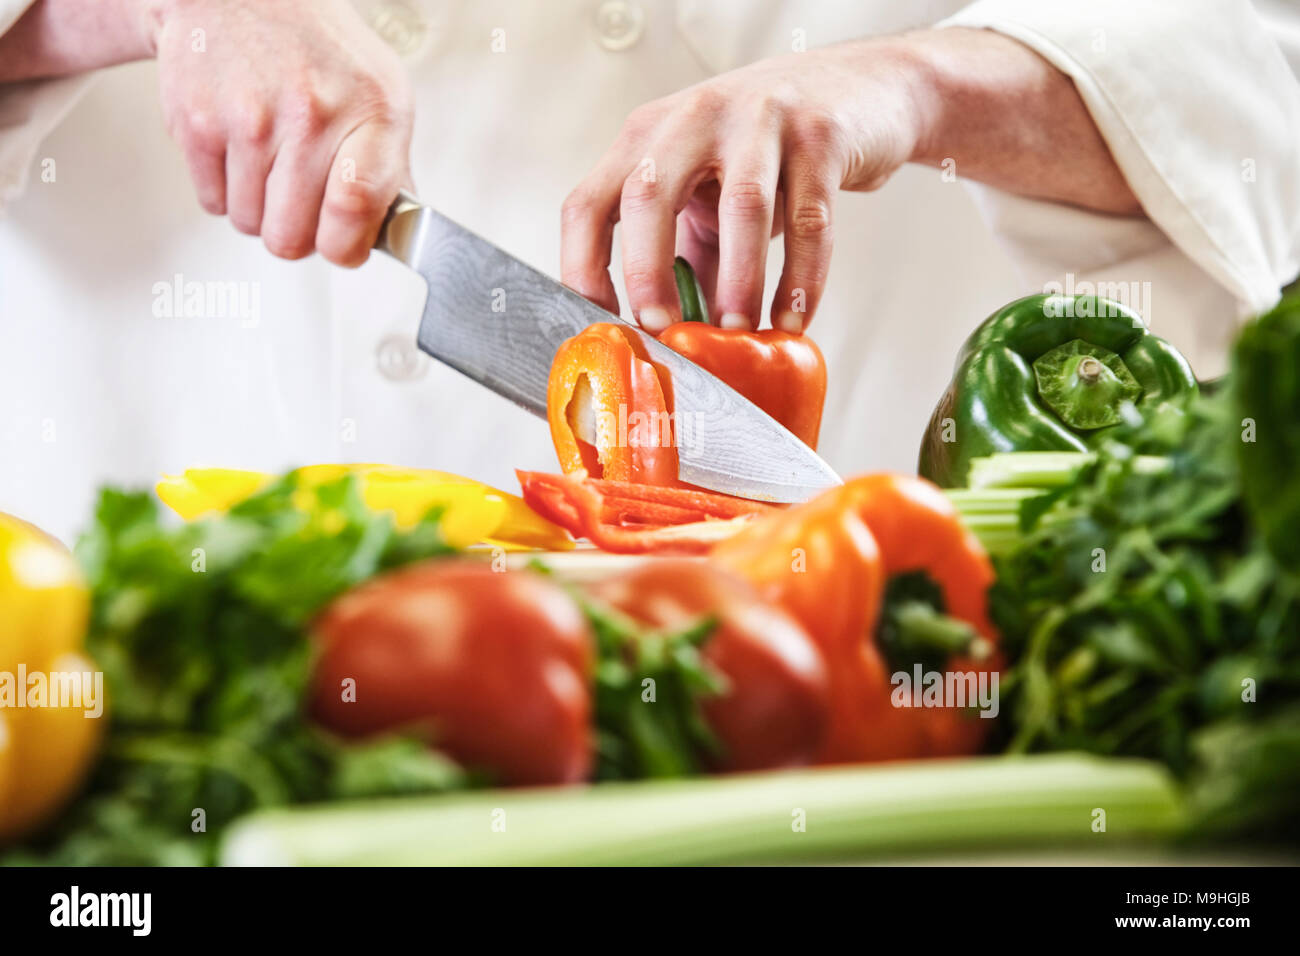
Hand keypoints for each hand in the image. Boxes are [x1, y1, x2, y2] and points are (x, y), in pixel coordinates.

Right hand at [143, 0, 413, 265]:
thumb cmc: (319, 49)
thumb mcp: (382, 93)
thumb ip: (392, 169)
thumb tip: (393, 235)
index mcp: (371, 112)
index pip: (355, 210)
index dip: (346, 246)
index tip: (343, 244)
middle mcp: (311, 115)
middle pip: (292, 238)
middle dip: (297, 233)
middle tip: (301, 202)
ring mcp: (249, 120)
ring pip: (250, 224)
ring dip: (259, 209)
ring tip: (270, 162)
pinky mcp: (196, 123)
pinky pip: (212, 203)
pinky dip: (225, 190)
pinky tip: (240, 150)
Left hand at [561, 38, 930, 332]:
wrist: (858, 88)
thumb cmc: (766, 149)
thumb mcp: (706, 193)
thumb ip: (681, 256)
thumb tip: (663, 341)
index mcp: (649, 136)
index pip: (589, 204)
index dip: (583, 270)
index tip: (605, 328)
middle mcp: (694, 117)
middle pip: (648, 195)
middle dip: (647, 274)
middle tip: (664, 332)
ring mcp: (760, 119)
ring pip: (739, 206)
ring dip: (736, 282)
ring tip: (737, 334)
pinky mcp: (821, 136)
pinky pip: (809, 220)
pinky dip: (801, 279)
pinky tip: (793, 319)